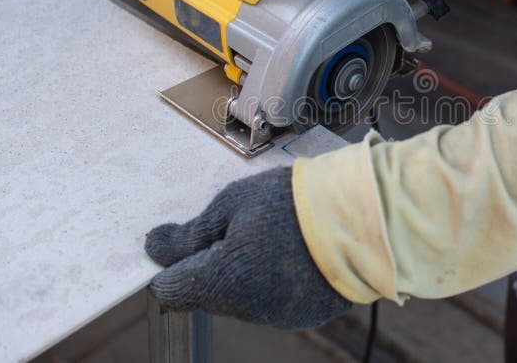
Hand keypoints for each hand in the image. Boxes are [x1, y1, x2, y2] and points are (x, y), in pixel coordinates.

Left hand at [144, 167, 351, 328]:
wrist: (361, 214)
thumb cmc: (294, 200)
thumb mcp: (233, 202)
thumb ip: (190, 232)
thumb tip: (156, 247)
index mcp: (223, 280)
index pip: (172, 289)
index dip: (171, 265)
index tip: (182, 243)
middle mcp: (248, 309)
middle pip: (209, 293)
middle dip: (213, 263)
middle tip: (240, 225)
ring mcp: (278, 316)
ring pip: (242, 299)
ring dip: (245, 273)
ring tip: (273, 235)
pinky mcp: (304, 316)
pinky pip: (273, 302)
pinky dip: (274, 282)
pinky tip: (292, 253)